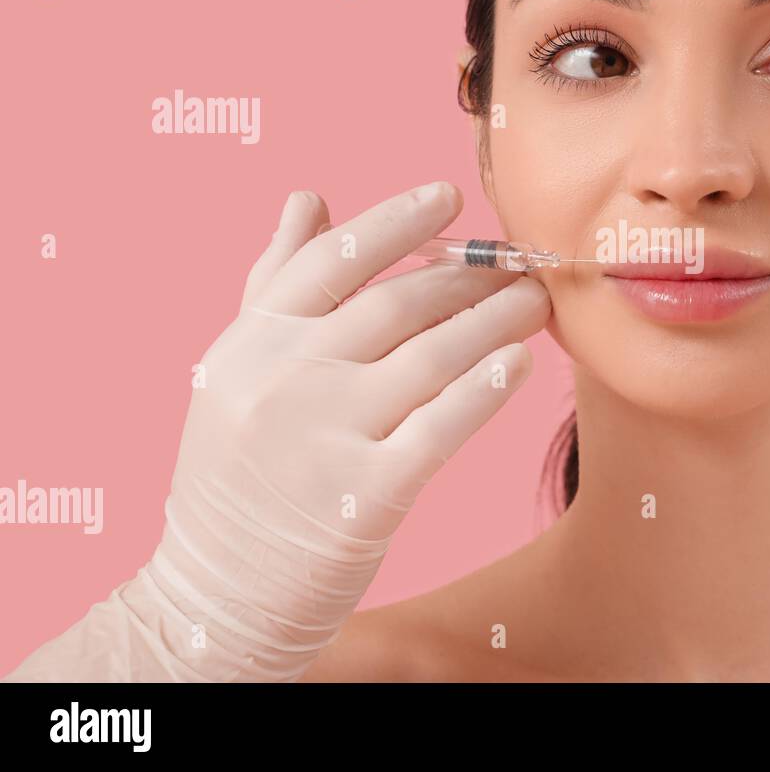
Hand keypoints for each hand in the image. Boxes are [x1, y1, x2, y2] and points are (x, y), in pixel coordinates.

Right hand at [31, 181, 549, 681]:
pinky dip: (484, 389)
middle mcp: (284, 380)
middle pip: (397, 304)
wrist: (216, 591)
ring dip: (493, 320)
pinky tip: (520, 363)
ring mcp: (323, 436)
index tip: (450, 196)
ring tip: (535, 303)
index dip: (396, 221)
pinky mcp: (364, 496)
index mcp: (251, 343)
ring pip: (430, 356)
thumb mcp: (235, 369)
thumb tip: (309, 198)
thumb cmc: (236, 473)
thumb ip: (275, 281)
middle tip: (518, 263)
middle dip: (468, 276)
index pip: (333, 261)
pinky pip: (440, 428)